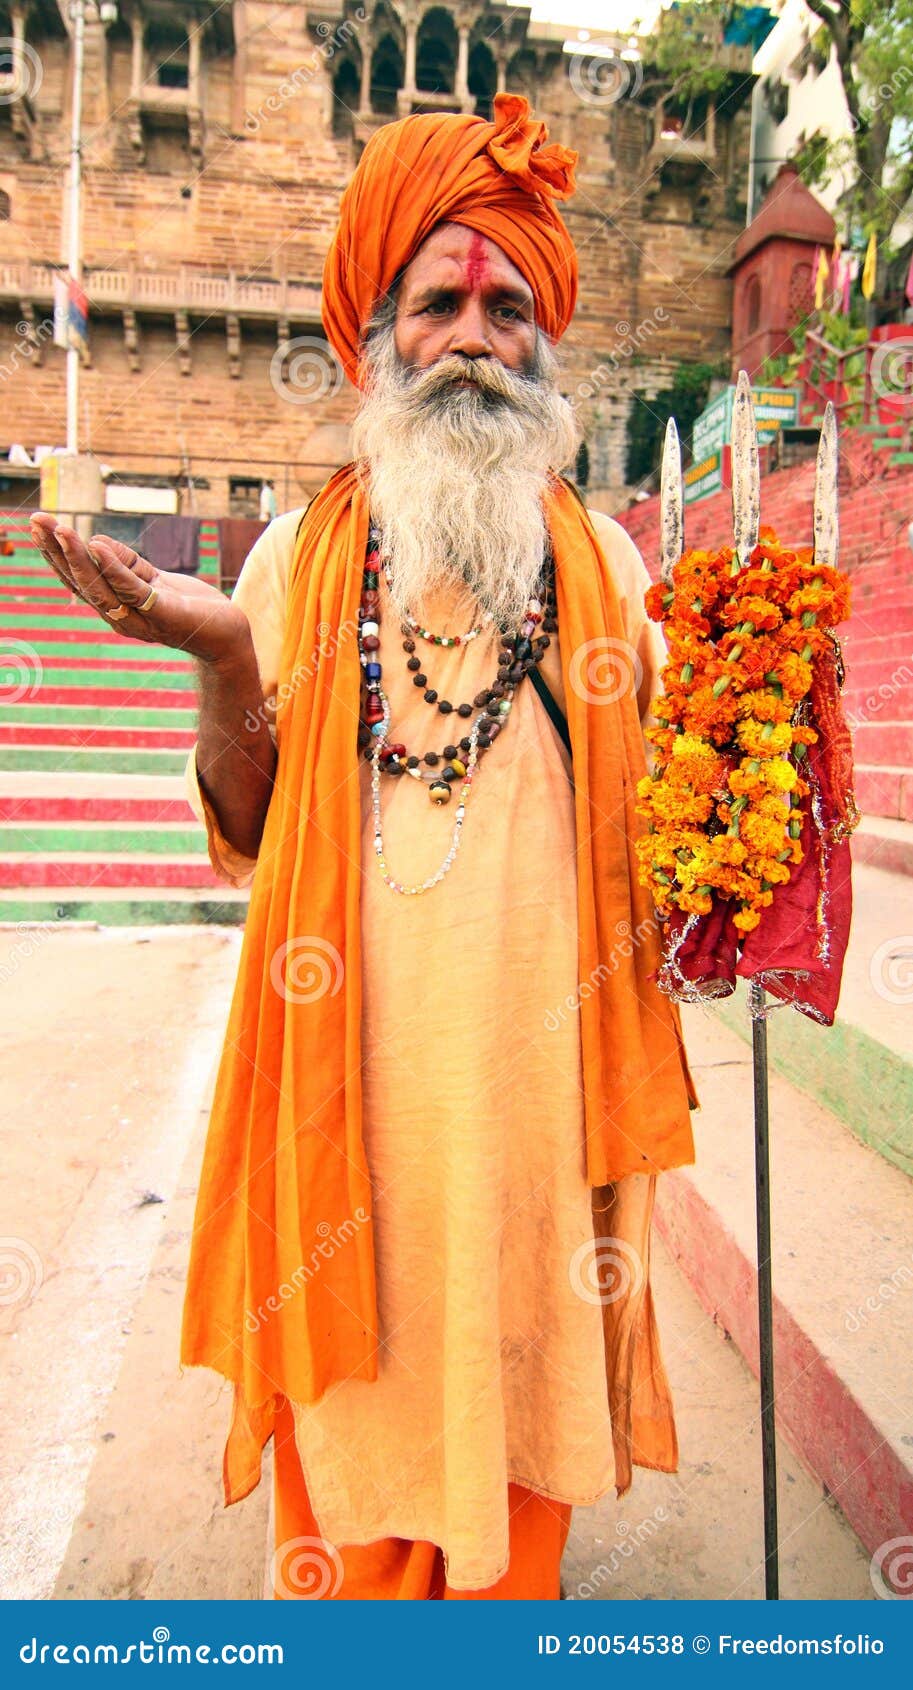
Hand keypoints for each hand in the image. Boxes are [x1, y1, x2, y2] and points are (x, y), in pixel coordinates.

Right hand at [29, 513, 252, 666]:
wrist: (228, 636)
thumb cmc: (191, 608)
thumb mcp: (155, 579)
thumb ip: (127, 564)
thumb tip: (95, 542)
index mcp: (116, 605)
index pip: (78, 578)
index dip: (55, 554)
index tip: (37, 526)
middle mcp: (121, 615)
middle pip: (80, 581)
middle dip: (56, 550)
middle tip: (35, 521)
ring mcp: (140, 617)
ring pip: (100, 585)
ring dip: (77, 557)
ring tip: (60, 529)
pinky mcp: (163, 613)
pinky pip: (133, 589)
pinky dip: (114, 568)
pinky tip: (97, 547)